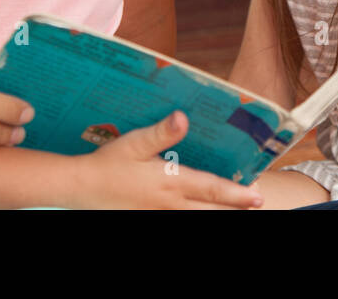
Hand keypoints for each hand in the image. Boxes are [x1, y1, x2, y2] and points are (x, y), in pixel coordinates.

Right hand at [67, 111, 264, 208]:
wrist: (81, 188)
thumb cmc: (108, 163)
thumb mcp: (134, 143)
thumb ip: (161, 132)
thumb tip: (183, 118)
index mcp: (169, 183)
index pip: (211, 189)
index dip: (236, 194)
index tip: (257, 195)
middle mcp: (169, 204)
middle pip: (210, 211)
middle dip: (235, 209)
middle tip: (256, 204)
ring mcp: (160, 215)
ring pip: (196, 219)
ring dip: (217, 213)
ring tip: (235, 208)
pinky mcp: (149, 219)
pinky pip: (179, 220)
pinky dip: (195, 215)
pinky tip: (201, 209)